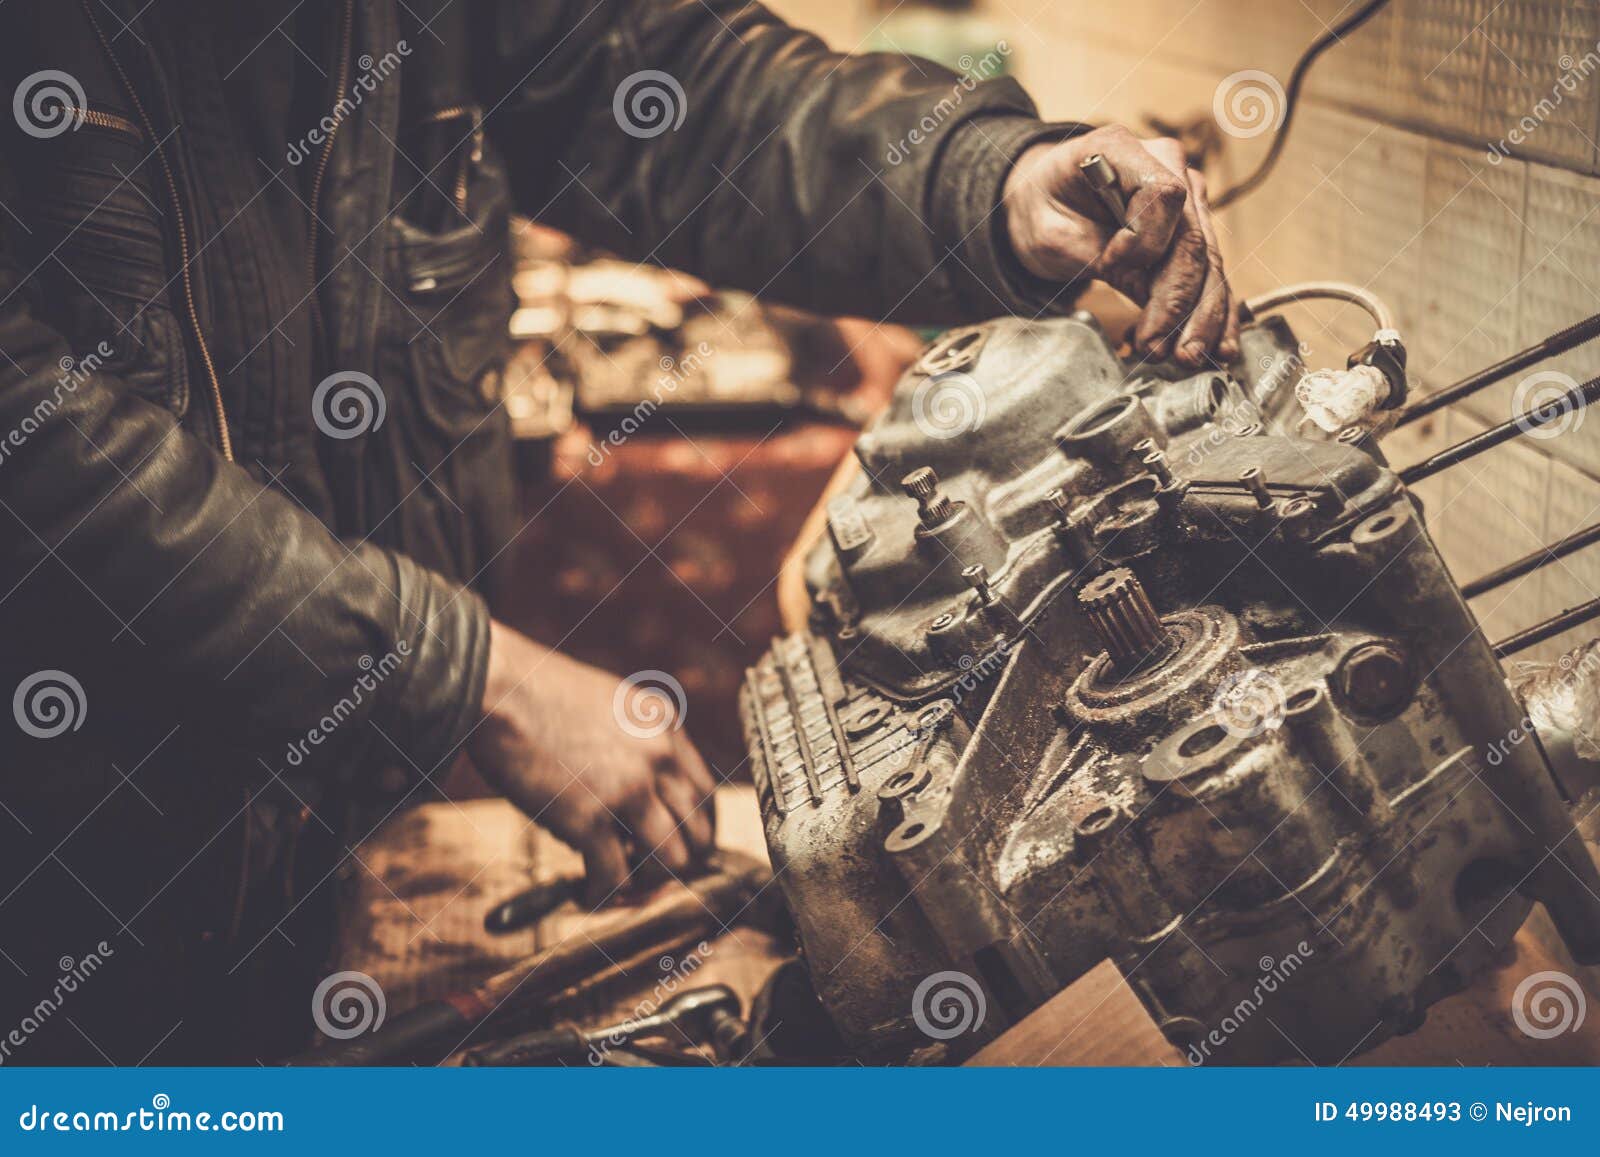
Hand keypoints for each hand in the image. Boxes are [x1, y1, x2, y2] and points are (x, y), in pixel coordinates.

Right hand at [467, 620, 716, 905]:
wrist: (496, 687)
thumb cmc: (536, 694)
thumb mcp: (610, 703)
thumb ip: (636, 742)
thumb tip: (639, 795)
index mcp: (665, 728)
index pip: (706, 794)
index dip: (695, 828)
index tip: (676, 844)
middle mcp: (658, 759)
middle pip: (700, 833)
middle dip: (679, 861)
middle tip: (648, 871)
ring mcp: (628, 789)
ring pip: (671, 861)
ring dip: (646, 881)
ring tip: (617, 880)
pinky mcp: (588, 818)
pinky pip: (615, 877)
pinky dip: (602, 894)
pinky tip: (584, 892)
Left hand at [1002, 126, 1238, 366]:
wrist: (1045, 200)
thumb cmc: (1043, 207)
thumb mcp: (1048, 230)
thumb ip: (1094, 251)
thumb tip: (1142, 286)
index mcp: (1123, 150)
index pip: (1163, 194)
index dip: (1142, 240)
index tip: (1109, 267)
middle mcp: (1168, 168)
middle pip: (1193, 239)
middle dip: (1179, 301)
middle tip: (1161, 349)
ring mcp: (1186, 201)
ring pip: (1210, 262)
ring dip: (1202, 316)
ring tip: (1188, 357)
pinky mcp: (1189, 232)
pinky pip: (1210, 274)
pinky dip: (1215, 313)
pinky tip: (1220, 346)